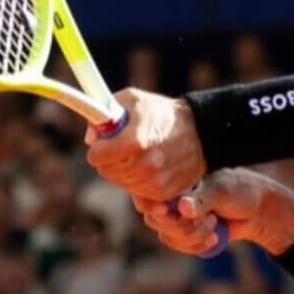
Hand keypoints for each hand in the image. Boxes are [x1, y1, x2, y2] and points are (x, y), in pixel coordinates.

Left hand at [83, 89, 204, 200]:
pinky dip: (139, 183)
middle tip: (124, 148)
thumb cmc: (163, 113)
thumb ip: (105, 113)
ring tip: (140, 155)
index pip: (96, 157)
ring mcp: (155, 181)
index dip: (99, 148)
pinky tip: (149, 168)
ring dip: (124, 172)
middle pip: (107, 172)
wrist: (201, 131)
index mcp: (133, 141)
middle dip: (110, 159)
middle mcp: (144, 164)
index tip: (106, 143)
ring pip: (121, 184)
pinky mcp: (164, 193)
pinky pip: (138, 193)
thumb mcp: (133, 100)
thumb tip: (91, 137)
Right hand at [134, 170, 293, 256]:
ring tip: (214, 225)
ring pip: (167, 235)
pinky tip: (213, 239)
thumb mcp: (223, 191)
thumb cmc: (239, 191)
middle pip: (154, 219)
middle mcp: (172, 199)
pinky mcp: (185, 235)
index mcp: (177, 182)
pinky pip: (178, 245)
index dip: (151, 204)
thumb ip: (203, 199)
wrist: (256, 210)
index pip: (150, 193)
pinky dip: (195, 245)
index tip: (164, 210)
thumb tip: (182, 207)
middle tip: (209, 219)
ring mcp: (176, 218)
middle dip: (180, 225)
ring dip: (192, 236)